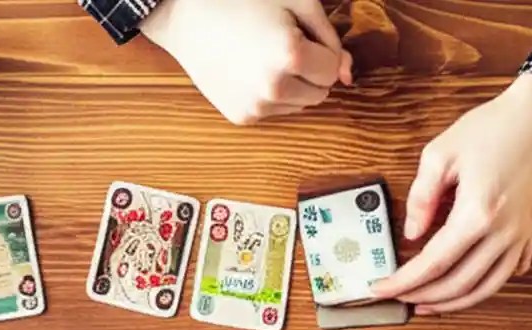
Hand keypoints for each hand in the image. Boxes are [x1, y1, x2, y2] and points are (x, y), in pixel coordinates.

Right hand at [140, 0, 352, 124]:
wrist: (185, 18)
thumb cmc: (241, 1)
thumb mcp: (295, 0)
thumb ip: (330, 36)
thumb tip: (347, 74)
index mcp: (291, 56)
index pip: (332, 70)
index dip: (322, 50)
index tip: (299, 34)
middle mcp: (275, 89)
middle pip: (320, 93)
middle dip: (311, 72)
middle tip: (281, 45)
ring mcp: (257, 107)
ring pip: (300, 105)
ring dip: (293, 85)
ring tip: (264, 58)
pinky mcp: (242, 117)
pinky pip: (275, 111)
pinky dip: (271, 95)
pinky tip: (249, 72)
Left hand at [372, 74, 531, 314]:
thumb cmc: (492, 128)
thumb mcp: (439, 154)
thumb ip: (421, 197)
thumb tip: (412, 233)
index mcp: (477, 213)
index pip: (432, 263)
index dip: (402, 282)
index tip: (381, 288)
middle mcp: (503, 232)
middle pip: (458, 284)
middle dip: (423, 297)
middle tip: (398, 298)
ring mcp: (520, 236)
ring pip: (486, 288)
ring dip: (454, 303)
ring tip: (427, 302)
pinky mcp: (530, 233)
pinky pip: (509, 274)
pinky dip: (484, 287)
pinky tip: (467, 286)